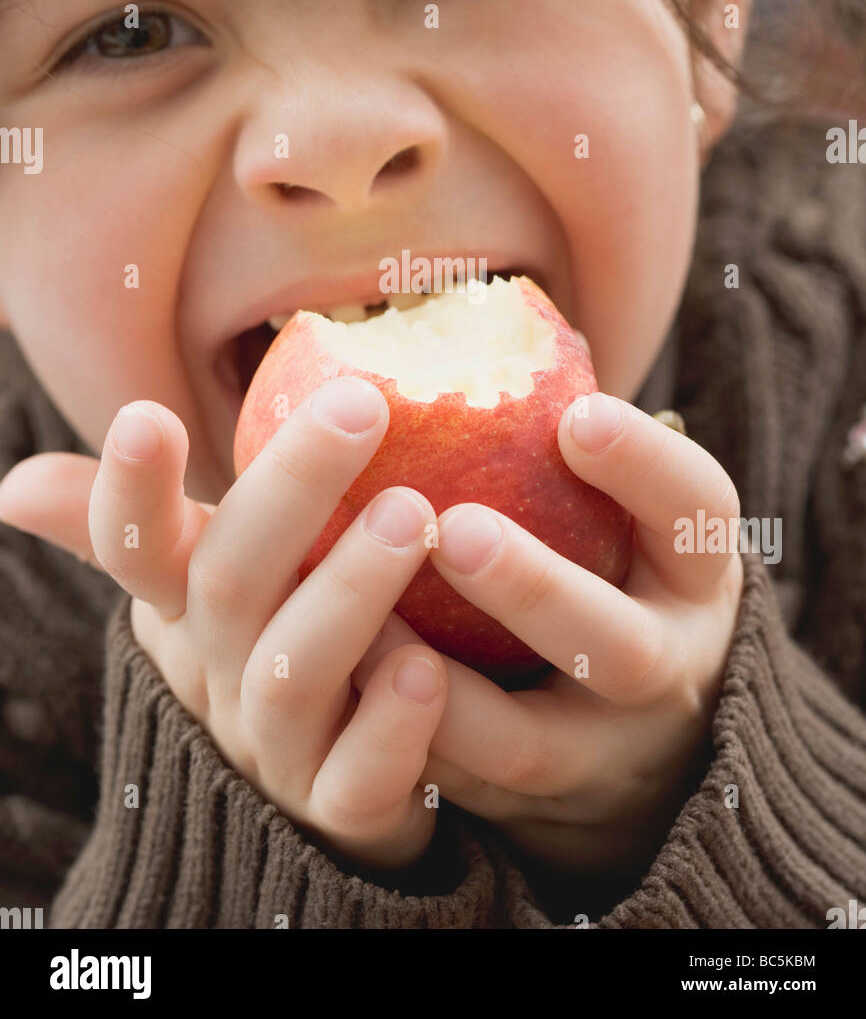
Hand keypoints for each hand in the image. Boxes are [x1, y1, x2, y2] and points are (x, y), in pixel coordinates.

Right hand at [0, 377, 446, 873]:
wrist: (328, 786)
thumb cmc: (273, 639)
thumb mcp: (209, 574)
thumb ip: (142, 518)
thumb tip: (11, 489)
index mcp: (182, 604)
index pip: (133, 546)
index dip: (131, 490)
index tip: (147, 418)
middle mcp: (218, 671)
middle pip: (229, 581)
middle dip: (291, 490)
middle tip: (362, 406)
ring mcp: (277, 747)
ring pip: (292, 674)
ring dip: (351, 591)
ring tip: (410, 518)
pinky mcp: (343, 806)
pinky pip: (358, 777)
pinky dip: (391, 723)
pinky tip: (428, 668)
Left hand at [353, 393, 743, 874]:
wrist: (634, 748)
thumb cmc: (609, 577)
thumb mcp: (628, 522)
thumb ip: (570, 453)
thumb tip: (472, 320)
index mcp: (692, 575)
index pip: (698, 512)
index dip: (647, 465)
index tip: (578, 413)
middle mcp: (660, 668)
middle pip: (614, 644)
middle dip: (535, 589)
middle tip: (453, 528)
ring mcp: (596, 753)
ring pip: (521, 739)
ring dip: (434, 680)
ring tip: (359, 619)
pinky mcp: (524, 807)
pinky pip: (452, 783)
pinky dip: (388, 733)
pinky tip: (330, 672)